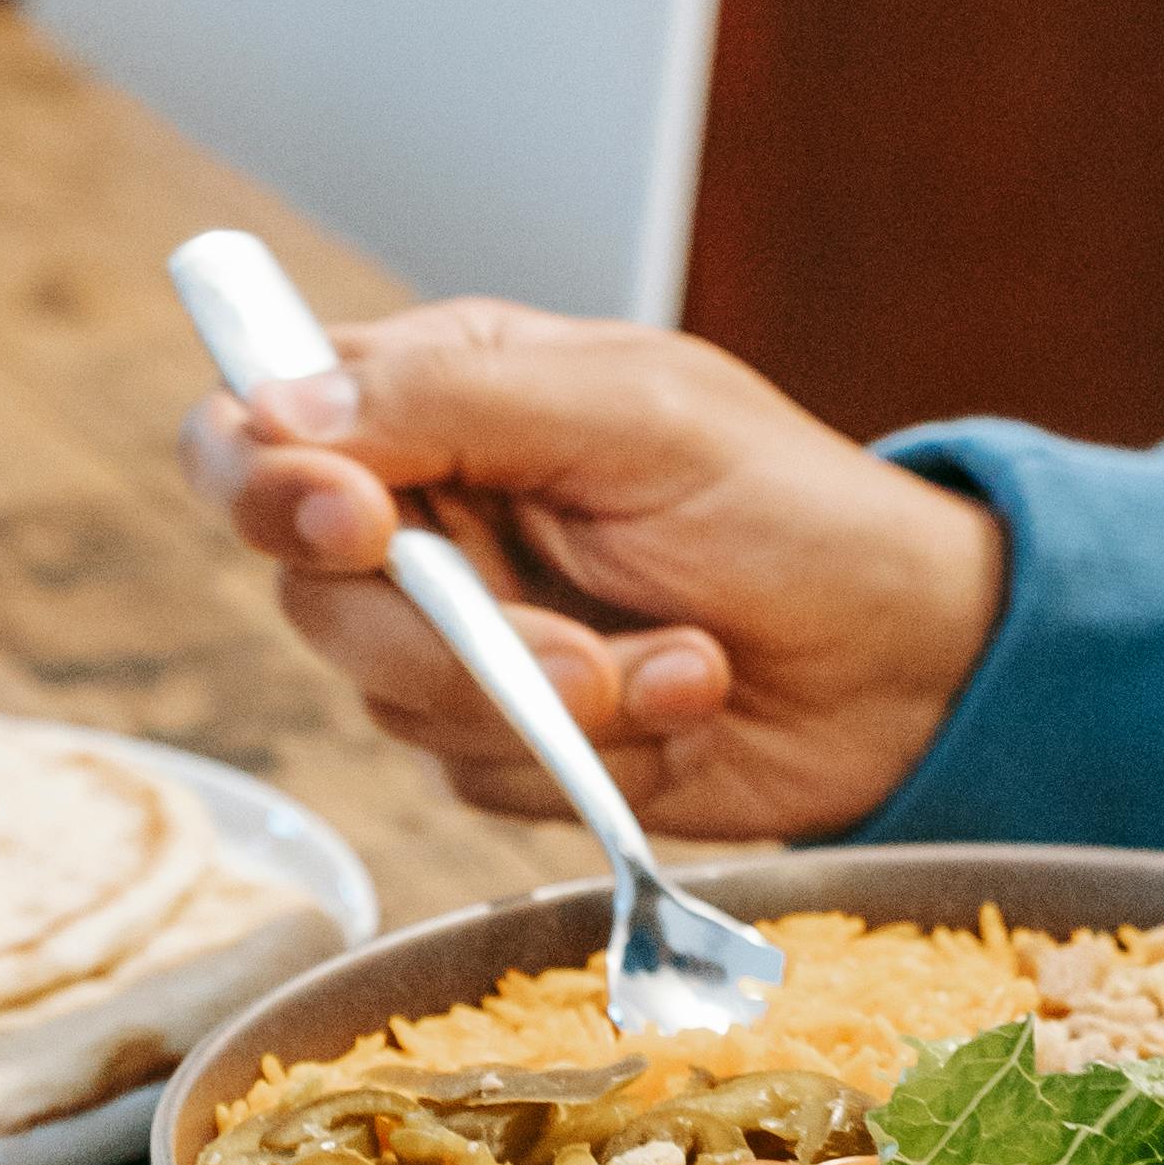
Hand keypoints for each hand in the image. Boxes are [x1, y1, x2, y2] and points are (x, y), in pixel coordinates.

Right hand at [181, 298, 1007, 846]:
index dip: (264, 482)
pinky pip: (472, 772)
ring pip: (389, 700)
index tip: (357, 524)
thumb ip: (456, 403)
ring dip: (551, 699)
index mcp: (451, 391)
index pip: (258, 425)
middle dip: (450, 639)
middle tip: (574, 653)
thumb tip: (281, 405)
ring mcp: (465, 633)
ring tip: (683, 660)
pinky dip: (588, 754)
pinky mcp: (509, 737)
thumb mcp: (640, 420)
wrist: (905, 663)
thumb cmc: (794, 508)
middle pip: (311, 592)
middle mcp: (434, 511)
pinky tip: (684, 699)